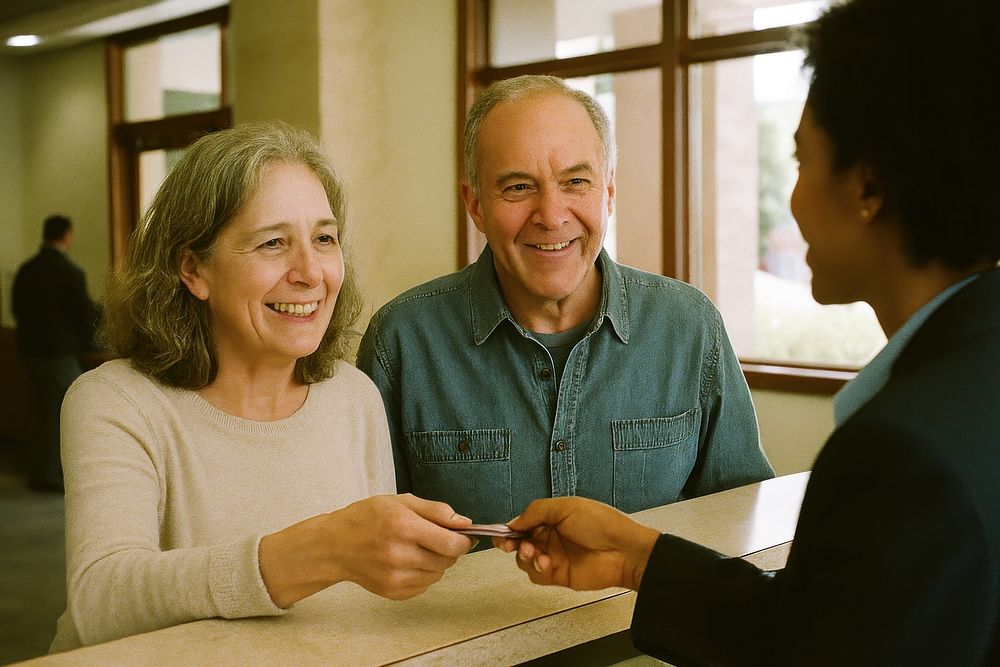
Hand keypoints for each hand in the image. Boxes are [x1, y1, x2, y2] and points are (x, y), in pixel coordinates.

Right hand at [259, 494, 473, 606]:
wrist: (335, 545)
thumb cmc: (368, 518)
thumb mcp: (401, 501)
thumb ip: (436, 510)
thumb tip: (465, 523)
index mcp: (403, 527)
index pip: (451, 543)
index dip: (464, 541)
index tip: (464, 536)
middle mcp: (399, 555)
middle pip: (447, 560)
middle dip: (450, 549)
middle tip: (437, 539)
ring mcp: (395, 577)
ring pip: (438, 574)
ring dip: (437, 562)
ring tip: (418, 549)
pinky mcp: (393, 592)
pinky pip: (424, 585)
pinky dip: (424, 574)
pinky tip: (408, 561)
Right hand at [493, 497, 658, 591]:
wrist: (624, 551)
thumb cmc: (600, 523)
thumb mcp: (567, 506)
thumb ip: (537, 511)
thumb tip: (514, 521)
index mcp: (552, 518)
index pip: (524, 523)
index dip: (510, 528)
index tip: (501, 533)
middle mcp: (551, 537)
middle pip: (520, 542)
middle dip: (511, 543)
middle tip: (509, 544)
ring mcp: (554, 556)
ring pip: (525, 560)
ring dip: (525, 556)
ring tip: (535, 553)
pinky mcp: (559, 575)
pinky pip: (537, 575)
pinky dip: (537, 569)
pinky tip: (546, 563)